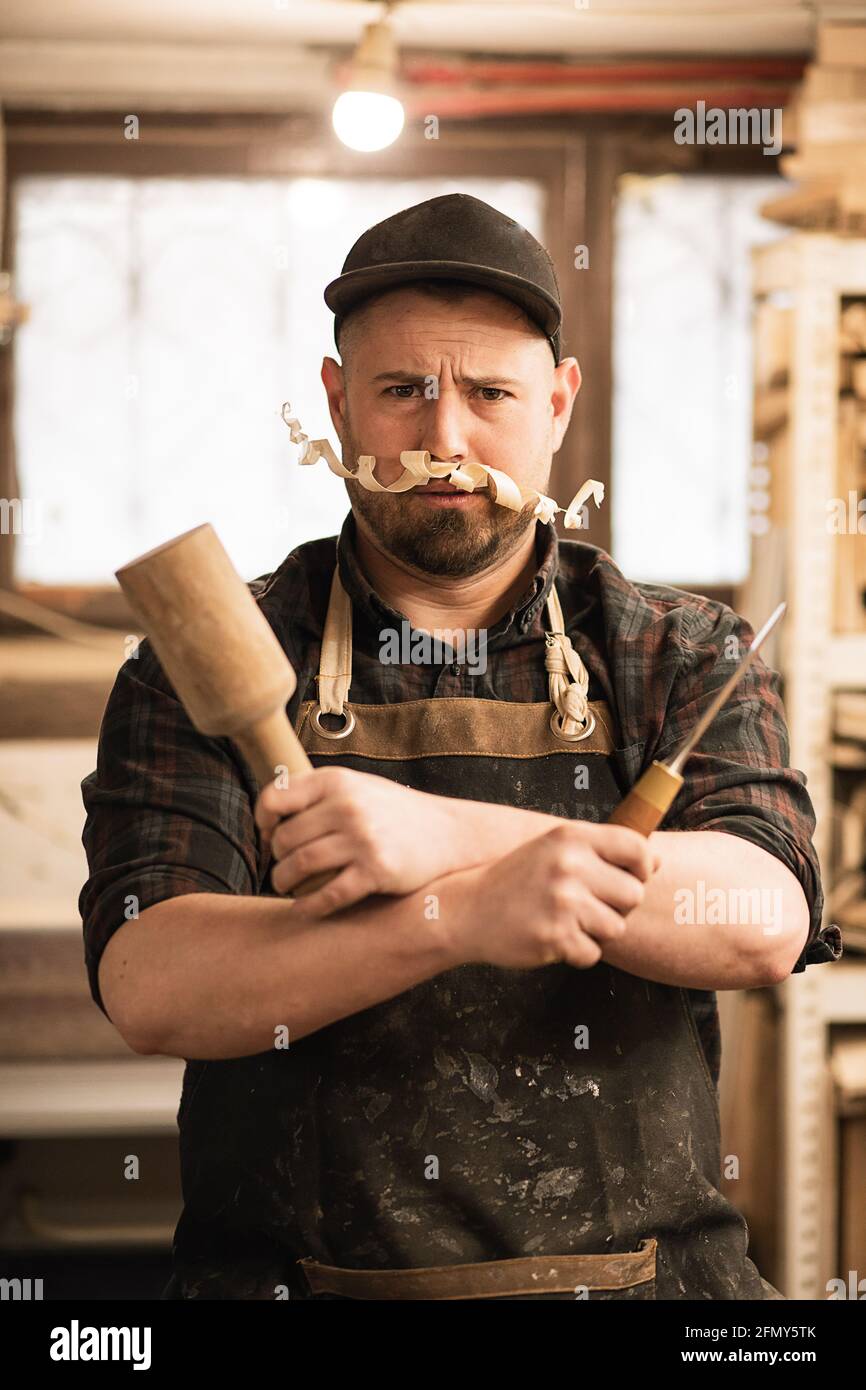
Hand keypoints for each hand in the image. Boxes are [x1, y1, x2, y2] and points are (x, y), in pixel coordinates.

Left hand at [254, 766, 467, 919]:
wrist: (448, 835)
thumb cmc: (394, 814)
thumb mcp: (359, 787)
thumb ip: (320, 794)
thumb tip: (269, 810)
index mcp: (337, 781)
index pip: (275, 798)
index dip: (262, 820)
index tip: (267, 835)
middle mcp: (348, 806)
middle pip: (284, 838)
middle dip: (276, 858)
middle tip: (281, 867)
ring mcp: (363, 838)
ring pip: (300, 865)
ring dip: (284, 882)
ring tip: (285, 887)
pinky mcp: (377, 870)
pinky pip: (328, 895)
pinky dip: (309, 907)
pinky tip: (302, 910)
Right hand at [442, 822, 660, 970]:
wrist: (468, 909)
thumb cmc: (518, 879)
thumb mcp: (555, 849)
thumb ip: (604, 851)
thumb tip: (656, 859)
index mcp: (572, 837)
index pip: (635, 848)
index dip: (642, 868)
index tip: (632, 877)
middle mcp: (569, 866)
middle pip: (633, 894)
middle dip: (617, 906)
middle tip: (588, 906)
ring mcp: (562, 902)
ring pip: (616, 927)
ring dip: (596, 931)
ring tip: (567, 921)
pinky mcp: (555, 937)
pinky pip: (592, 952)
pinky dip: (578, 951)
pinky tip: (555, 937)